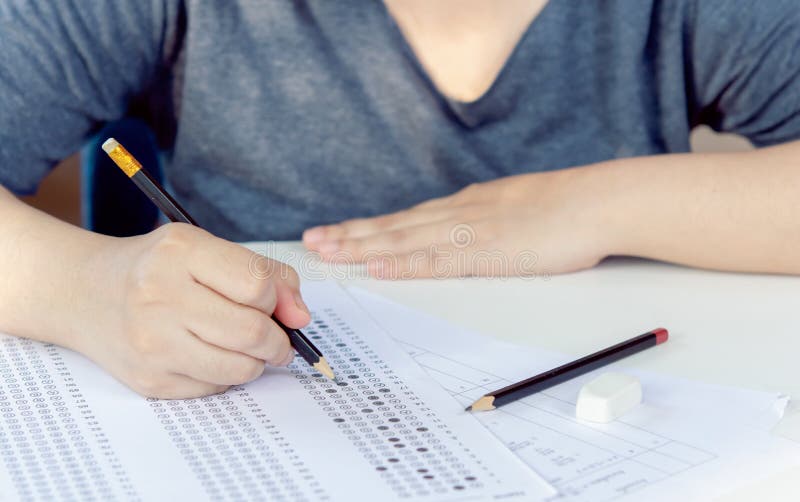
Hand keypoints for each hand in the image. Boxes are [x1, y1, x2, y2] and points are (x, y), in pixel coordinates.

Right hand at [78, 223, 309, 398]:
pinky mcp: (149, 380)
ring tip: (248, 348)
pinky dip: (226, 376)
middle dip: (278, 340)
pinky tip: (209, 356)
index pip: (257, 285)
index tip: (278, 306)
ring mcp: (151, 342)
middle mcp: (160, 295)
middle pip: (252, 331)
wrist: (85, 293)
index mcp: (180, 252)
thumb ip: (266, 274)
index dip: (280, 300)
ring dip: (257, 362)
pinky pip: (214, 388)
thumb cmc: (158, 268)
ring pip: (239, 367)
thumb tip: (301, 318)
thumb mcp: (207, 249)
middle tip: (276, 339)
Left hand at [303, 168, 613, 277]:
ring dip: (362, 247)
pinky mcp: (487, 252)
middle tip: (311, 241)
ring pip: (404, 240)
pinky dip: (403, 265)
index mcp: (465, 206)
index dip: (368, 228)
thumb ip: (489, 219)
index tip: (336, 232)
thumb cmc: (566, 208)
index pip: (405, 219)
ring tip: (326, 252)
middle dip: (349, 235)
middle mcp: (458, 214)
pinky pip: (437, 260)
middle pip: (394, 226)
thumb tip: (472, 233)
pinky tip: (377, 269)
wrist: (597, 201)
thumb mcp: (516, 207)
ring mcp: (470, 231)